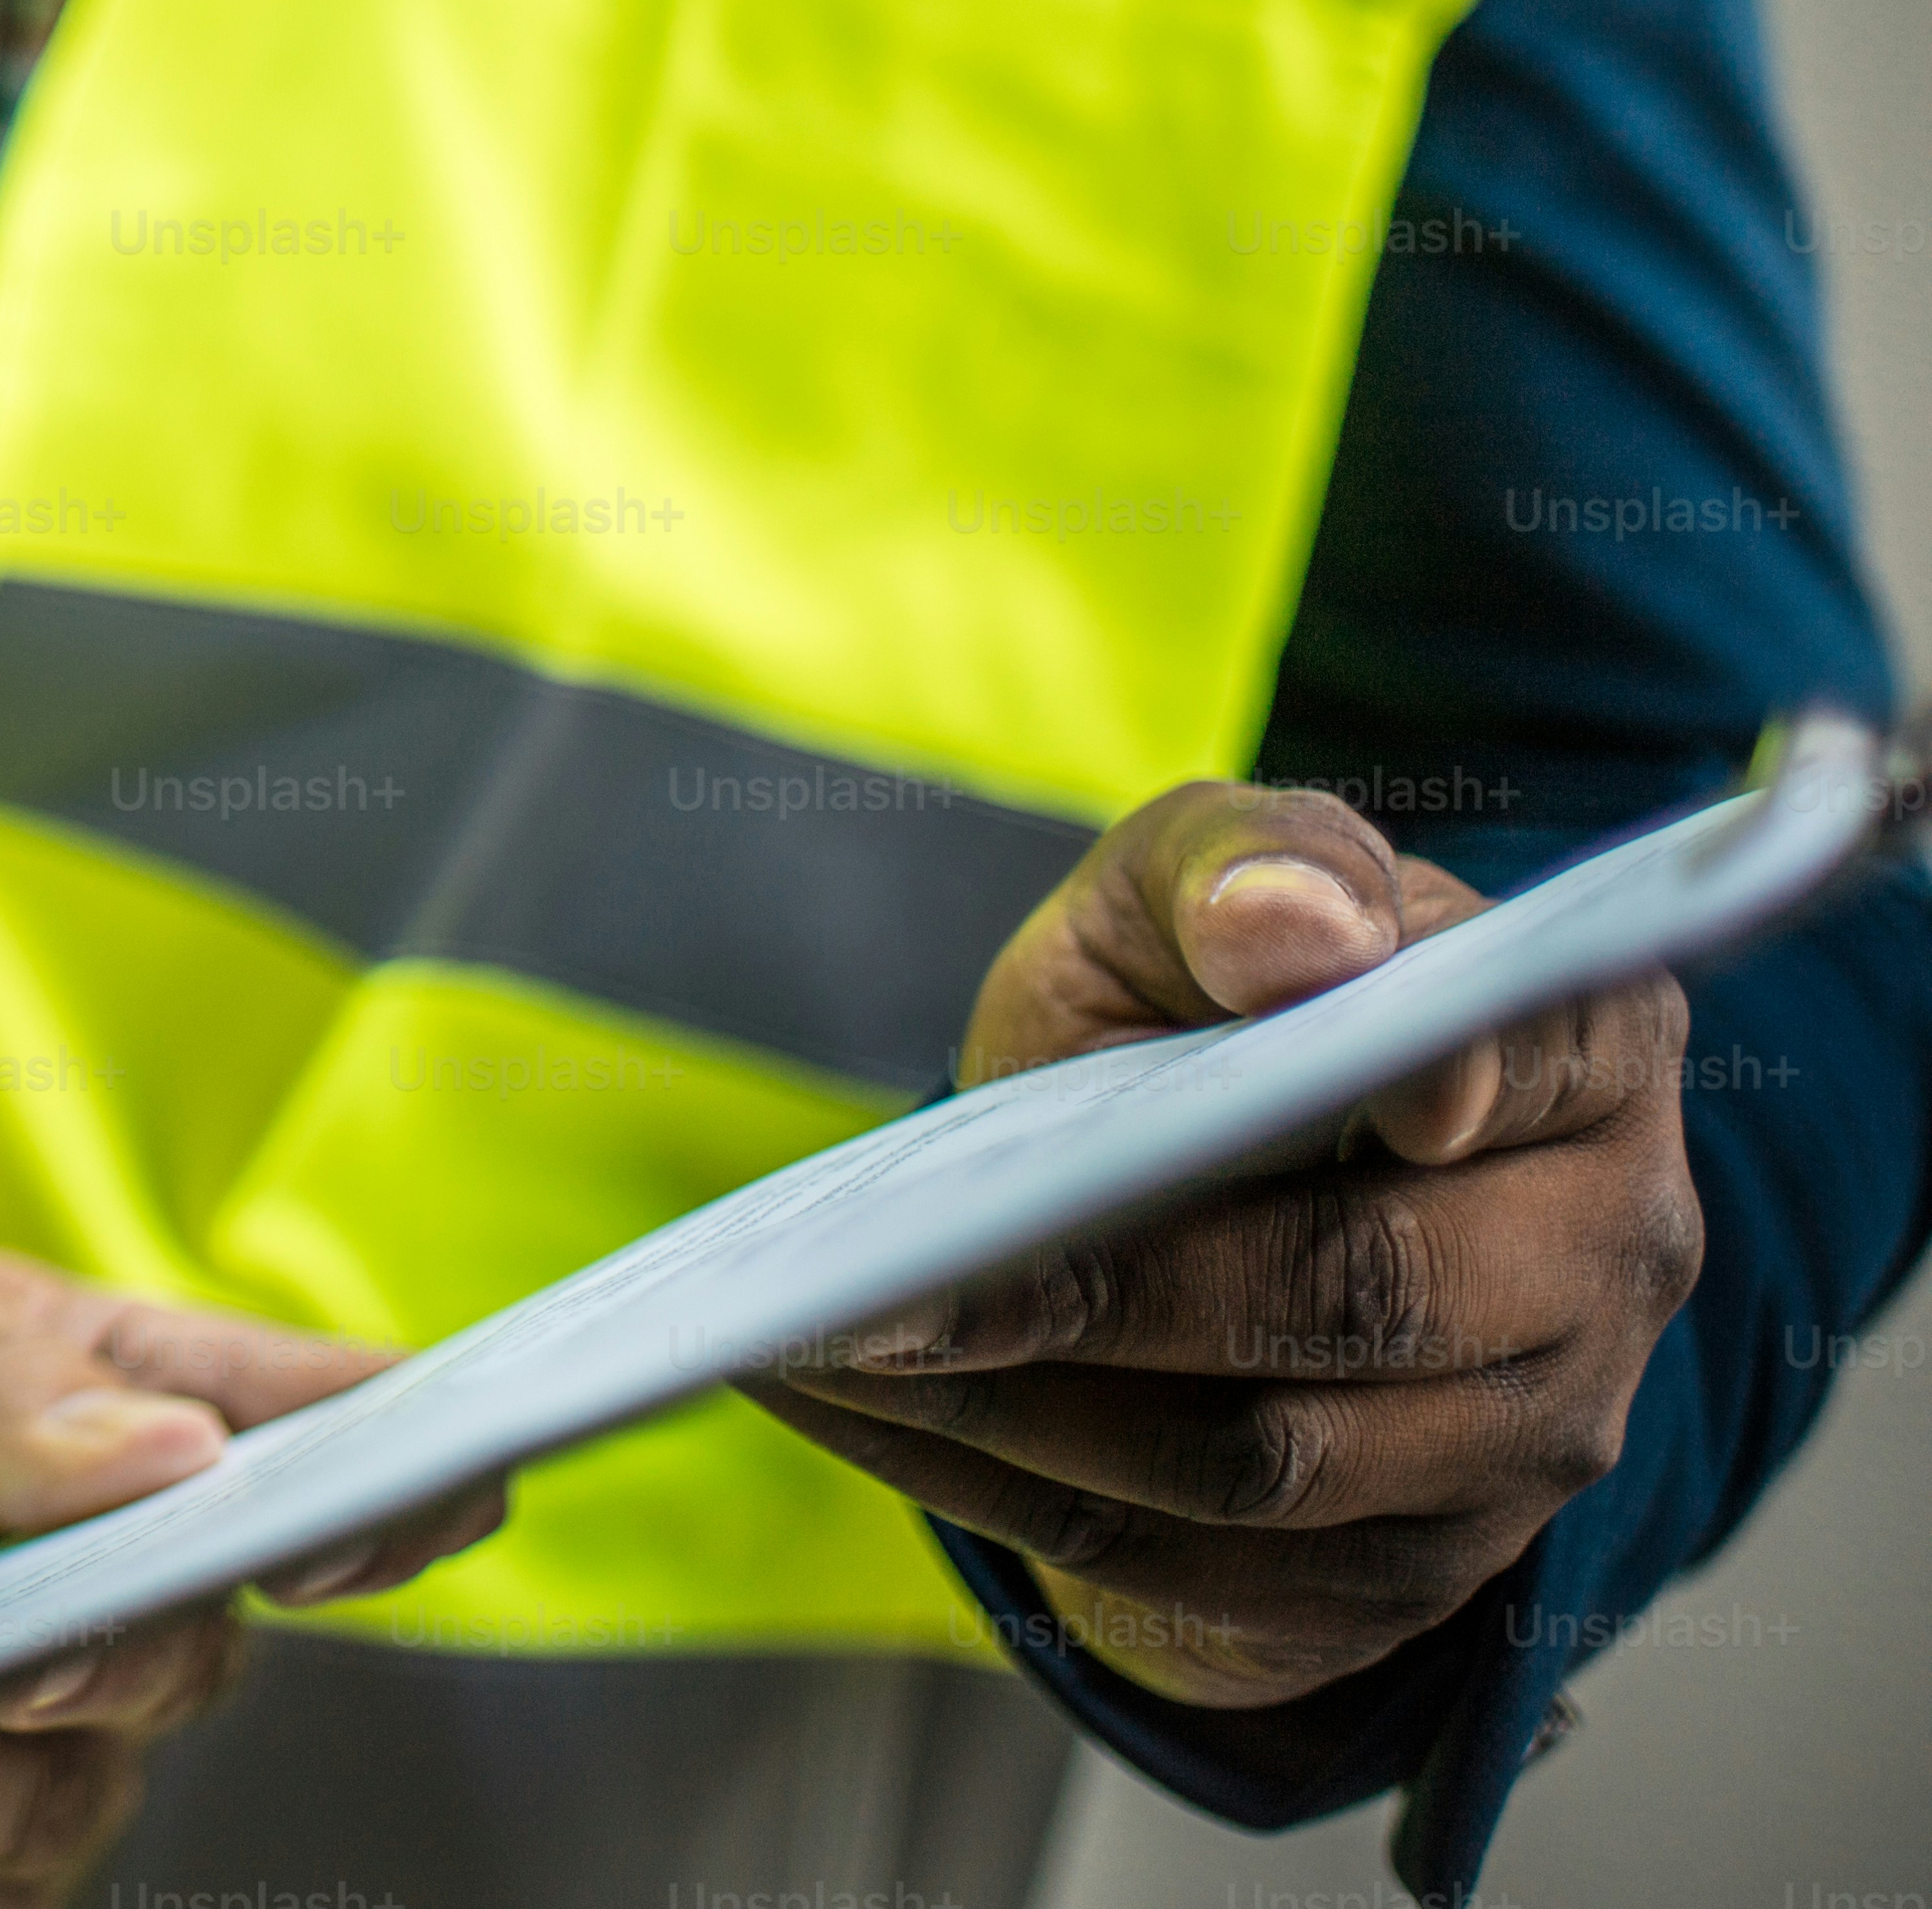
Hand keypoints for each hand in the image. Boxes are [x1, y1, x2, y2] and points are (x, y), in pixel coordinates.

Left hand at [0, 1202, 507, 1908]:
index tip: (389, 1510)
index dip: (398, 1478)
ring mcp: (3, 1729)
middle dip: (116, 1663)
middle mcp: (87, 1580)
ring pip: (65, 1813)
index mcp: (105, 1400)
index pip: (317, 1435)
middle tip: (14, 1657)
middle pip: (196, 1656)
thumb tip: (175, 1459)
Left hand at [750, 782, 1702, 1709]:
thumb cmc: (1194, 1001)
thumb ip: (1244, 864)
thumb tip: (1296, 928)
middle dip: (1110, 1294)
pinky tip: (869, 1418)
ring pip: (1274, 1468)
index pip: (1532, 1062)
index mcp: (1585, 1048)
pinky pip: (1203, 1570)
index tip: (1313, 1103)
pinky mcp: (1412, 1574)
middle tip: (894, 1283)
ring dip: (1027, 1416)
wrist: (1185, 1170)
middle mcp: (1608, 1256)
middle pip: (1370, 1297)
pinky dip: (1008, 1494)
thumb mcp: (1183, 885)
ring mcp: (1529, 1441)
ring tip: (832, 1351)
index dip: (1422, 1083)